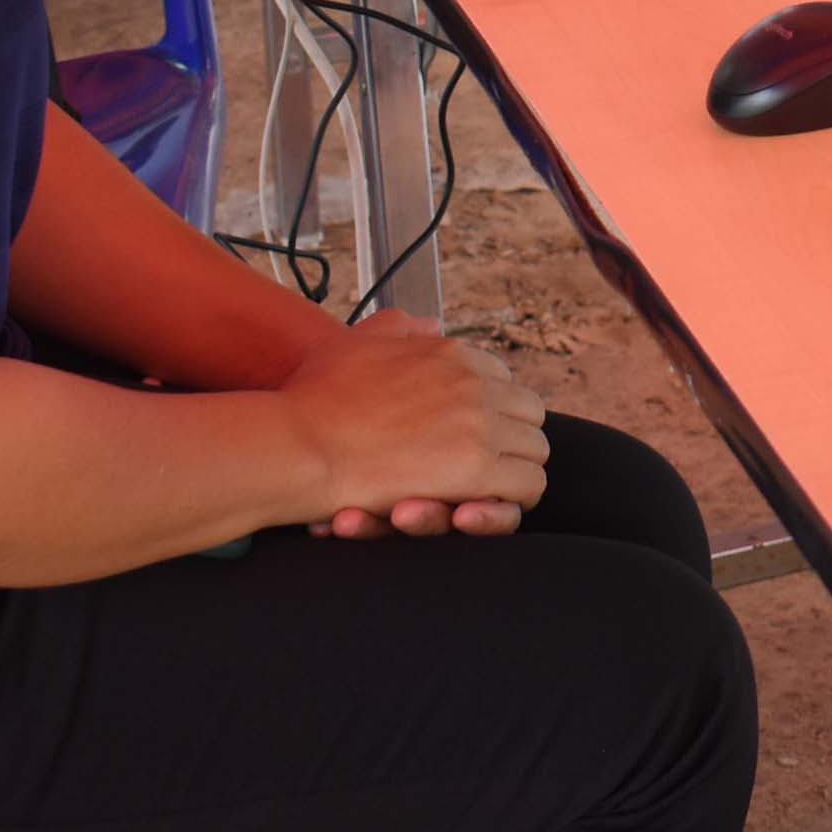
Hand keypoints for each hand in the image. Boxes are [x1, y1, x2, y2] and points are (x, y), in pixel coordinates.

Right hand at [276, 314, 546, 535]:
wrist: (296, 445)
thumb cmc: (313, 401)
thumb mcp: (356, 343)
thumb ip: (398, 329)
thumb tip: (431, 323)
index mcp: (451, 353)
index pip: (502, 380)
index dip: (491, 409)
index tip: (470, 433)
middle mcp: (473, 383)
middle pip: (529, 413)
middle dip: (512, 439)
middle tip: (487, 465)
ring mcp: (478, 424)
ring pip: (535, 452)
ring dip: (514, 472)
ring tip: (488, 490)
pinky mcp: (475, 469)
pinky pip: (525, 487)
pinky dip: (510, 502)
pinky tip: (483, 507)